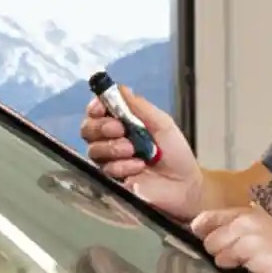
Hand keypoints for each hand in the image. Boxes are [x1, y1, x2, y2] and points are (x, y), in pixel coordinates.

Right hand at [80, 85, 203, 220]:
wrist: (184, 184)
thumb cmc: (175, 153)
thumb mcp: (162, 124)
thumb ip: (140, 107)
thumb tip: (119, 88)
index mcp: (121, 123)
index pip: (96, 111)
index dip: (95, 108)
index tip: (101, 108)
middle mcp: (110, 141)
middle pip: (87, 129)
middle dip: (102, 127)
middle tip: (121, 130)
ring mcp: (109, 162)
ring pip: (94, 150)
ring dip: (114, 148)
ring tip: (135, 152)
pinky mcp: (110, 182)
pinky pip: (104, 170)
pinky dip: (122, 166)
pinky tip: (139, 168)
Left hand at [191, 204, 271, 272]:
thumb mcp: (258, 243)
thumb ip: (233, 237)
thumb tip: (200, 239)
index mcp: (249, 214)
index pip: (207, 218)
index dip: (203, 234)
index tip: (214, 248)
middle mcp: (248, 218)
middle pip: (206, 235)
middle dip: (217, 251)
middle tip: (242, 261)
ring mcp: (250, 232)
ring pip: (213, 248)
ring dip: (227, 262)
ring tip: (252, 266)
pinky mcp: (253, 249)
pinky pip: (226, 261)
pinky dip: (238, 271)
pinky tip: (259, 271)